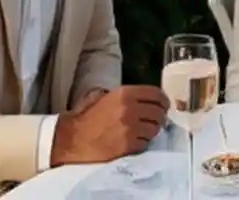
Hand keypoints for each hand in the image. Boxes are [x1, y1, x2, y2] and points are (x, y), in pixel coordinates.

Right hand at [50, 85, 168, 166]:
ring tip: (140, 133)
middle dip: (158, 118)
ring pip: (155, 129)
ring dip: (151, 132)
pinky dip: (142, 143)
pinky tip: (132, 142)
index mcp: (124, 94)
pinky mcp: (130, 144)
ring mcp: (131, 128)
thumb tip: (144, 100)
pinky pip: (146, 143)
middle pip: (159, 113)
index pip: (156, 94)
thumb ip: (124, 97)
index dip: (163, 101)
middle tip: (152, 122)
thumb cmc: (87, 118)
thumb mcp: (104, 98)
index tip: (163, 106)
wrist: (74, 138)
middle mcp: (131, 108)